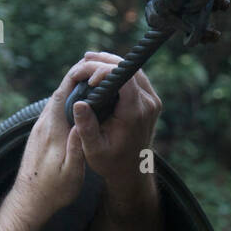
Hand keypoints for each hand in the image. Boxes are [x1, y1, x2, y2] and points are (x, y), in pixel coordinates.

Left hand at [9, 77, 86, 226]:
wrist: (28, 203)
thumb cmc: (52, 191)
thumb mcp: (71, 172)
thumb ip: (77, 148)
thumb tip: (83, 123)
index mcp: (52, 131)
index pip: (62, 93)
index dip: (75, 76)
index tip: (92, 65)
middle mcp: (42, 126)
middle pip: (60, 93)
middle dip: (77, 79)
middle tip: (97, 70)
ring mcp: (39, 131)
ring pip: (56, 103)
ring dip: (72, 92)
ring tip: (92, 85)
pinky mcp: (39, 138)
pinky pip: (54, 113)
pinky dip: (67, 106)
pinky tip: (80, 109)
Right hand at [65, 52, 161, 200]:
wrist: (132, 171)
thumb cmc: (111, 163)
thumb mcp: (93, 150)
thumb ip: (86, 127)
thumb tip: (78, 104)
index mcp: (134, 114)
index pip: (123, 78)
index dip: (104, 70)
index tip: (87, 77)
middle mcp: (148, 104)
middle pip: (129, 69)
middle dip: (105, 62)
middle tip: (84, 59)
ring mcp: (152, 101)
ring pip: (133, 70)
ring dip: (112, 63)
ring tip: (90, 60)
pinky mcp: (151, 100)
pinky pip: (136, 78)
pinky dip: (119, 71)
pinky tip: (102, 70)